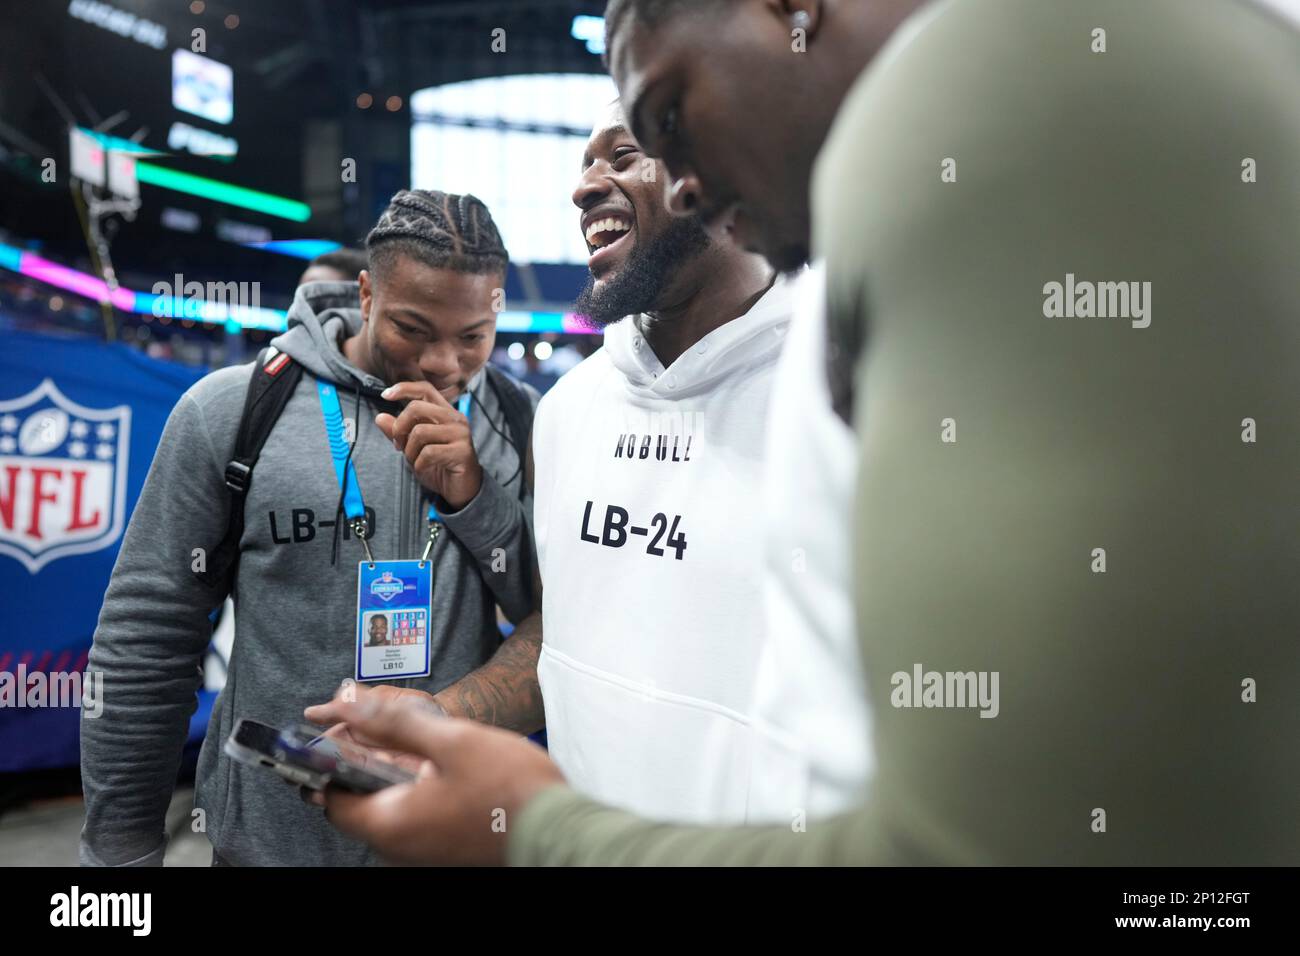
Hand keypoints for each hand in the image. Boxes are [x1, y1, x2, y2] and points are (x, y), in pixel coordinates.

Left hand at [318, 684, 565, 864]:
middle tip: (373, 728)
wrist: (557, 827)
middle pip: (358, 802)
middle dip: (358, 763)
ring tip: (408, 740)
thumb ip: (396, 722)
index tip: (334, 734)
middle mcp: (397, 848)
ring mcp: (421, 852)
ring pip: (386, 808)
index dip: (326, 762)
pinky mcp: (441, 848)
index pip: (329, 798)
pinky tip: (433, 764)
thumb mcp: (452, 740)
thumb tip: (351, 704)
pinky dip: (410, 790)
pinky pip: (411, 817)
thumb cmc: (509, 788)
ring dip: (386, 775)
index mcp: (390, 824)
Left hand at [375, 381, 481, 508]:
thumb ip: (399, 432)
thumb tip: (379, 417)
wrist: (461, 490)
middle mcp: (455, 419)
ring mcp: (460, 434)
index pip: (425, 389)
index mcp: (445, 413)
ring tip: (414, 461)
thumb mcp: (414, 448)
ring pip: (420, 432)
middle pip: (416, 408)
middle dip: (399, 428)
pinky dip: (419, 464)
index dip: (404, 388)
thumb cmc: (439, 466)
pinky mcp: (462, 452)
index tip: (385, 395)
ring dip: (409, 451)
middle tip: (398, 445)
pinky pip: (429, 453)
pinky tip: (424, 469)